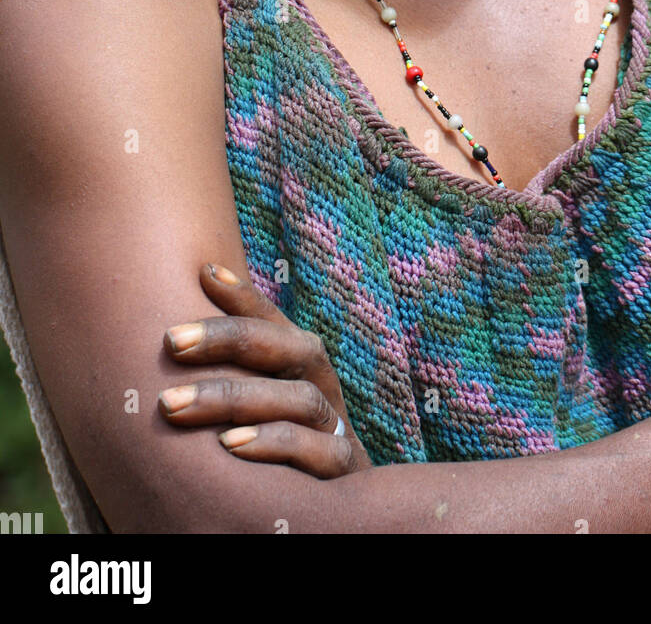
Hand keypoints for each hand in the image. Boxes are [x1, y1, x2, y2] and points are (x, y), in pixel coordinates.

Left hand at [157, 263, 371, 477]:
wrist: (333, 513)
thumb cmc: (280, 449)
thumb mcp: (256, 404)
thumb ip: (228, 370)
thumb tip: (175, 318)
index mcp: (302, 366)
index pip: (274, 321)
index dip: (242, 297)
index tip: (202, 273)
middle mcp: (323, 387)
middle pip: (289, 348)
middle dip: (229, 340)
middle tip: (170, 341)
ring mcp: (337, 428)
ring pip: (299, 400)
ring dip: (237, 398)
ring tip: (178, 406)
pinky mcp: (345, 472)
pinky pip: (319, 452)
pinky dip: (275, 445)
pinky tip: (230, 446)